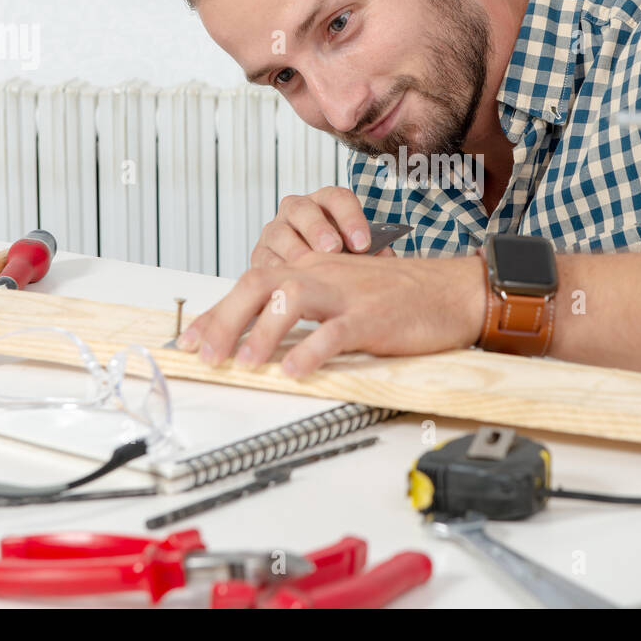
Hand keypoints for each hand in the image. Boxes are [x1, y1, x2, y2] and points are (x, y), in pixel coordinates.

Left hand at [177, 252, 485, 375]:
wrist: (451, 291)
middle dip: (225, 317)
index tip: (189, 342)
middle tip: (206, 355)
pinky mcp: (373, 317)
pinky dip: (312, 351)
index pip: (252, 283)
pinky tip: (296, 371)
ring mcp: (348, 294)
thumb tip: (261, 340)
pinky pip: (337, 331)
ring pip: (292, 299)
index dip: (216, 313)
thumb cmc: (399, 298)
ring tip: (246, 364)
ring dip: (262, 332)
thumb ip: (306, 312)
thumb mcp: (344, 296)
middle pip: (260, 282)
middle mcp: (324, 274)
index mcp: (313, 269)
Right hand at [251, 186, 390, 267]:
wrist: (313, 279)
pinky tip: (291, 283)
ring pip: (278, 233)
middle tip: (333, 249)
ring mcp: (275, 231)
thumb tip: (385, 258)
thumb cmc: (342, 261)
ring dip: (295, 250)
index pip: (337, 198)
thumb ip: (373, 254)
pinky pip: (263, 260)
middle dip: (318, 228)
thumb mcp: (360, 254)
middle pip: (302, 209)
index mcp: (326, 203)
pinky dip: (277, 271)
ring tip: (311, 268)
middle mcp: (297, 210)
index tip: (364, 243)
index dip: (350, 218)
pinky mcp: (260, 254)